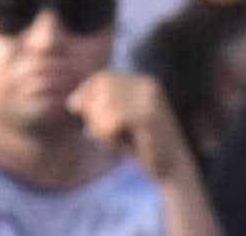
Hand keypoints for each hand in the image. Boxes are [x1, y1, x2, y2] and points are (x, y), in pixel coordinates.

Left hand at [78, 69, 199, 187]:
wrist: (172, 169)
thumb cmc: (143, 149)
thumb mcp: (119, 123)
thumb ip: (102, 108)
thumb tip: (72, 101)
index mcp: (143, 83)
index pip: (104, 76)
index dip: (85, 90)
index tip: (73, 107)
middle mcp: (148, 86)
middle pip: (103, 87)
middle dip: (91, 110)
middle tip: (96, 132)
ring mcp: (150, 100)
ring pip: (107, 103)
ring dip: (100, 125)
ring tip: (111, 140)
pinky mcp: (149, 117)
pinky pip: (115, 119)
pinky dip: (108, 134)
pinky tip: (117, 144)